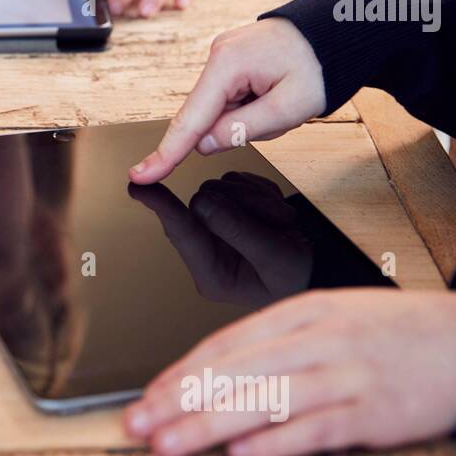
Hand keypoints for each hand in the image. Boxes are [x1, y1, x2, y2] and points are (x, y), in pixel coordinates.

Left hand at [123, 289, 455, 455]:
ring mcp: (346, 375)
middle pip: (234, 372)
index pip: (226, 343)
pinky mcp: (374, 412)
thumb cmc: (395, 332)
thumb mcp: (331, 316)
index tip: (148, 397)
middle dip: (179, 401)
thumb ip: (278, 341)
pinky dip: (276, 442)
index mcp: (303, 312)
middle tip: (139, 424)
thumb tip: (217, 371)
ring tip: (170, 444)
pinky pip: (316, 428)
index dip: (181, 372)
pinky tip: (242, 455)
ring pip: (264, 401)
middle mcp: (319, 339)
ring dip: (210, 425)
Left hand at [128, 173, 312, 307]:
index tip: (136, 187)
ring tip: (281, 224)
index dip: (160, 207)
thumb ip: (238, 232)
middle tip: (280, 222)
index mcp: (210, 274)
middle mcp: (206, 250)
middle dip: (243, 204)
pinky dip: (260, 190)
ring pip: (220, 187)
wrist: (319, 267)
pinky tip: (275, 213)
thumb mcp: (276, 259)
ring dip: (255, 198)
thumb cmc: (297, 275)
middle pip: (204, 202)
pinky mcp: (228, 208)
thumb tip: (201, 204)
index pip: (180, 233)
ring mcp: (215, 227)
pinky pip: (235, 180)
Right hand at [129, 17, 325, 183]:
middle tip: (275, 112)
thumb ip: (242, 129)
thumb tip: (204, 144)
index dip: (166, 153)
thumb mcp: (289, 107)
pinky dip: (250, 107)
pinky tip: (273, 93)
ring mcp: (223, 56)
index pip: (189, 120)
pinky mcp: (231, 61)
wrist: (339, 31)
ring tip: (282, 99)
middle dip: (237, 127)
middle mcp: (217, 55)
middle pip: (205, 115)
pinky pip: (229, 98)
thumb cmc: (320, 64)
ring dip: (249, 117)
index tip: (140, 175)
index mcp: (227, 64)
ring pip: (220, 110)